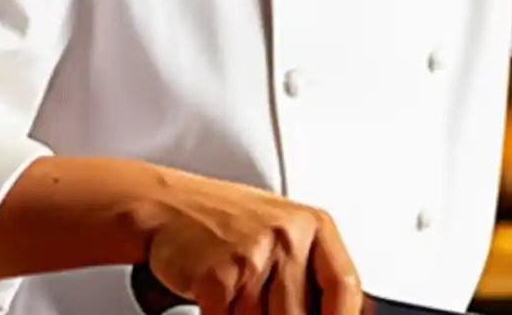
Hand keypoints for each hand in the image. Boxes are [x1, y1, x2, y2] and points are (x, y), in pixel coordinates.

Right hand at [145, 173, 362, 314]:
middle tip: (261, 305)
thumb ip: (308, 273)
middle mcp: (288, 236)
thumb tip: (339, 312)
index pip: (345, 287)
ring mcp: (254, 255)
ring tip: (237, 296)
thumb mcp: (281, 235)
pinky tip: (218, 300)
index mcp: (313, 226)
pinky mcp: (218, 277)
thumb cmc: (226, 222)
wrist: (167, 207)